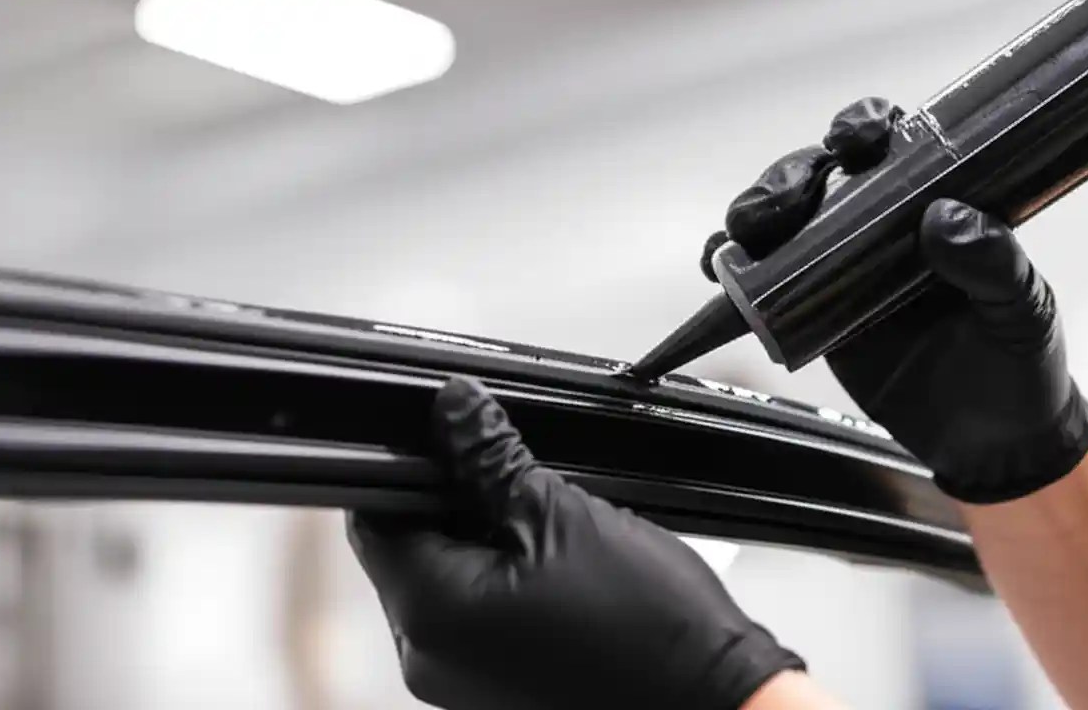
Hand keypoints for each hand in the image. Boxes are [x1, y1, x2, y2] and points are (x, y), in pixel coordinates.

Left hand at [346, 377, 805, 709]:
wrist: (712, 706)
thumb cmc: (649, 628)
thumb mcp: (562, 514)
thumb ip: (491, 456)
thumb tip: (454, 407)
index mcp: (431, 615)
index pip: (375, 519)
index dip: (411, 468)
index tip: (452, 440)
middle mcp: (428, 661)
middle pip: (408, 552)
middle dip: (453, 506)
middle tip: (517, 482)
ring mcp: (459, 687)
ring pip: (442, 584)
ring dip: (481, 545)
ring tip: (548, 531)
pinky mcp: (492, 696)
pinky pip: (472, 622)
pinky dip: (500, 586)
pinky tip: (557, 573)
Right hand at [699, 97, 1087, 503]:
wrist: (993, 446)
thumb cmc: (1019, 366)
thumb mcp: (1023, 309)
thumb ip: (995, 263)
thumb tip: (945, 217)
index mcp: (935, 202)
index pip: (890, 144)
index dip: (860, 126)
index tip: (853, 142)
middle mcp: (881, 225)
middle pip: (817, 174)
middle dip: (786, 177)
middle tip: (778, 208)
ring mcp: (841, 269)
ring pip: (781, 220)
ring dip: (751, 214)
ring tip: (742, 235)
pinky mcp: (811, 316)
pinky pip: (761, 281)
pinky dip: (730, 269)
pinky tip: (716, 269)